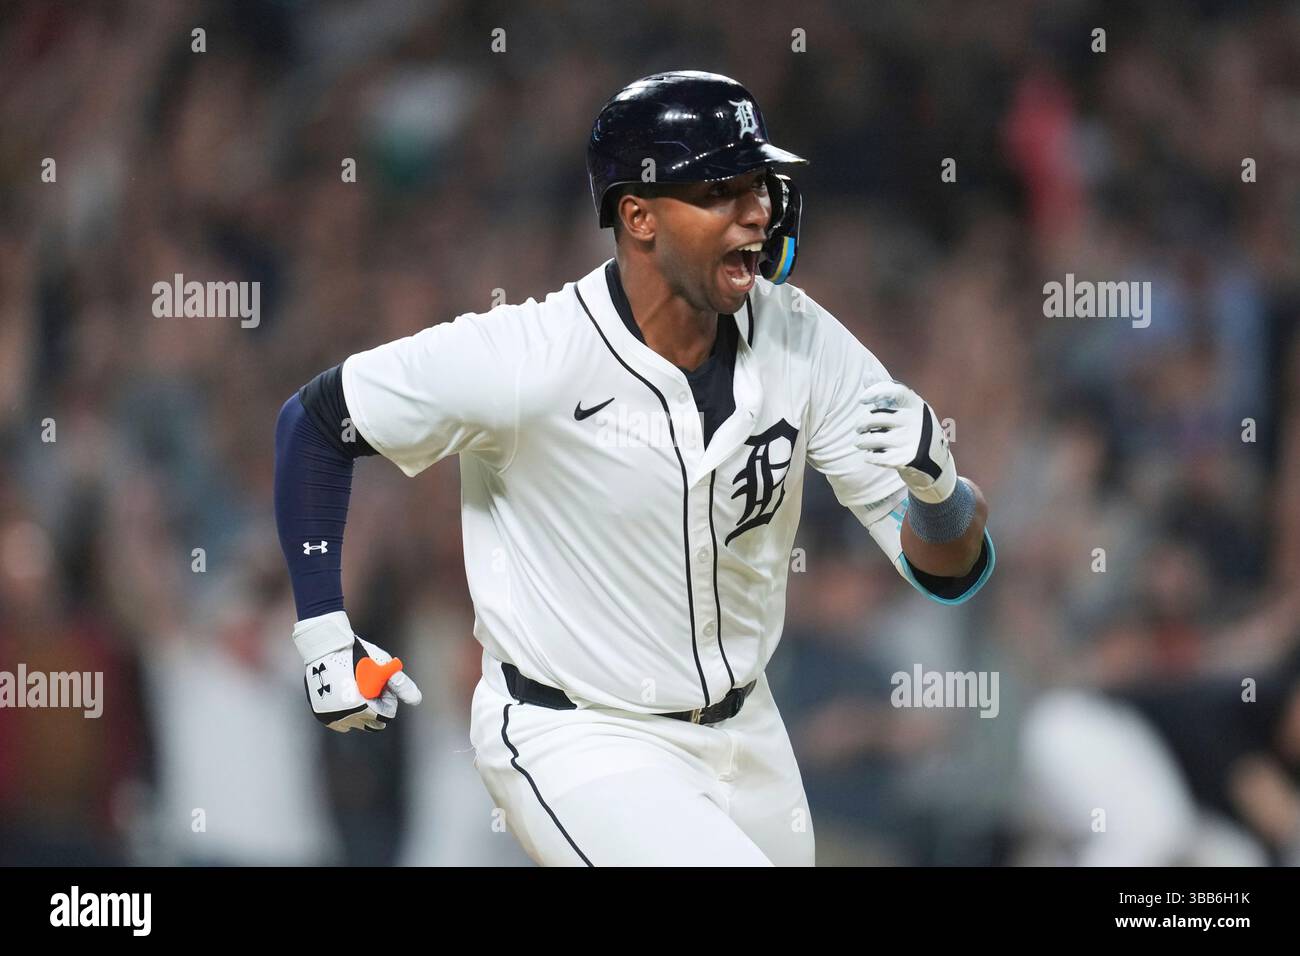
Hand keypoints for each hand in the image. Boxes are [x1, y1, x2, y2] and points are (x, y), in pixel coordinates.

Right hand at [294, 611, 422, 731]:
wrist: (326, 646)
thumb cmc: (359, 653)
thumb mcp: (383, 666)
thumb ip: (401, 685)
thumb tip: (416, 700)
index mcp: (361, 707)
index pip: (385, 715)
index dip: (386, 698)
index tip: (379, 682)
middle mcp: (344, 717)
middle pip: (371, 721)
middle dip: (374, 706)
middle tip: (367, 684)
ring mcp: (331, 716)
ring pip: (356, 723)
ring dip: (360, 710)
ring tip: (355, 686)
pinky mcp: (321, 713)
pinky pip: (340, 722)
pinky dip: (346, 713)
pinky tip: (346, 695)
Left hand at [856, 381, 957, 503]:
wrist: (934, 460)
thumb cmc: (911, 427)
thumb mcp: (904, 408)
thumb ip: (885, 392)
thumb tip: (867, 375)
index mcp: (915, 405)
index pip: (895, 390)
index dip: (875, 391)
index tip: (861, 399)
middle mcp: (915, 421)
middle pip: (875, 418)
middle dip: (861, 423)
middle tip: (859, 428)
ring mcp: (910, 440)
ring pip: (872, 439)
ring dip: (861, 441)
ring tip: (859, 442)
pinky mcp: (905, 459)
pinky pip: (875, 457)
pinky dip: (868, 456)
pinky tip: (870, 455)